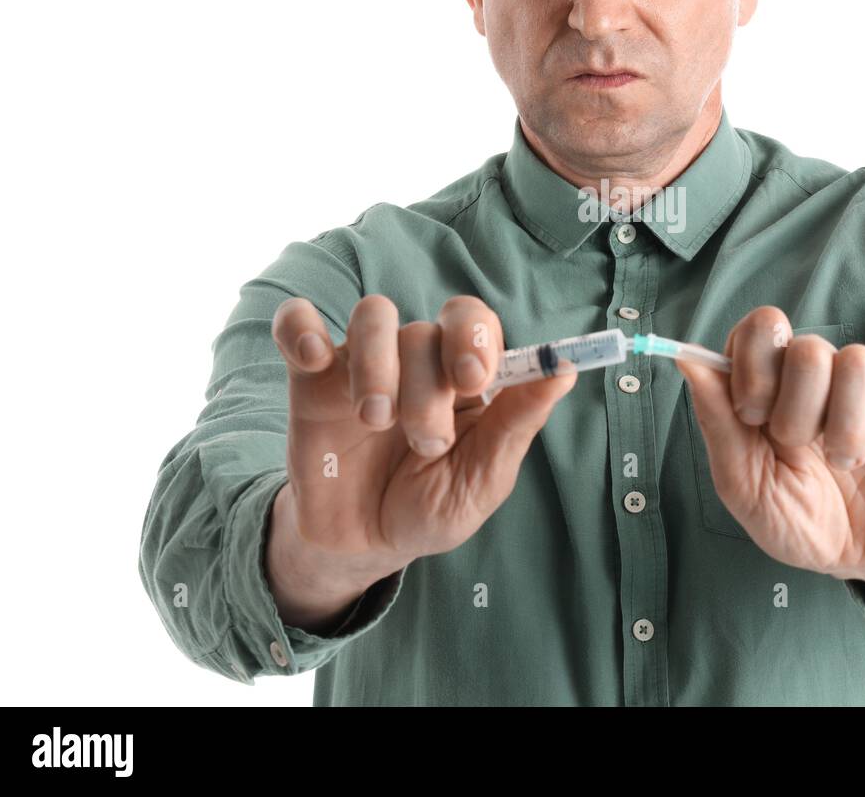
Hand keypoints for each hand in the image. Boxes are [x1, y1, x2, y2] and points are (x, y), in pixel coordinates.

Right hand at [270, 293, 576, 591]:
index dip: (474, 339)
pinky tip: (311, 357)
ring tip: (376, 423)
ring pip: (372, 317)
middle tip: (425, 438)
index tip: (472, 381)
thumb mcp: (480, 481)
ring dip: (377, 366)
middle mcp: (417, 361)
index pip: (474, 322)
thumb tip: (565, 370)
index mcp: (465, 379)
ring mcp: (362, 364)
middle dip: (428, 381)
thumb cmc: (428, 510)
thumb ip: (518, 424)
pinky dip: (301, 327)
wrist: (358, 547)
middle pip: (425, 329)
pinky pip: (298, 326)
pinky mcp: (310, 378)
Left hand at [676, 307, 864, 616]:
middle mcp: (813, 372)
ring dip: (849, 427)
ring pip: (856, 360)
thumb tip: (688, 361)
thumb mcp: (745, 485)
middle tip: (802, 450)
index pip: (757, 328)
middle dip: (800, 414)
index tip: (753, 417)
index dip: (753, 368)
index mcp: (765, 382)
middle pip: (805, 348)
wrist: (864, 557)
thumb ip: (716, 422)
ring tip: (846, 462)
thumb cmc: (797, 519)